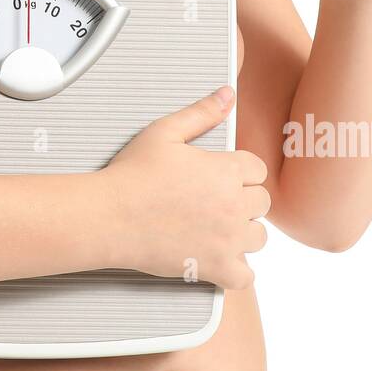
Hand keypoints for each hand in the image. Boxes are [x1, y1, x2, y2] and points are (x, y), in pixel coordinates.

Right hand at [99, 87, 268, 289]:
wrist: (109, 216)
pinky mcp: (214, 268)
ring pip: (259, 237)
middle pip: (262, 202)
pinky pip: (246, 276)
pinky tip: (220, 258)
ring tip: (218, 227)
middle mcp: (233, 206)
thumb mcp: (165, 132)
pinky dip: (237, 270)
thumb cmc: (132, 173)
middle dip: (243, 199)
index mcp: (226, 171)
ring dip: (244, 232)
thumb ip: (202, 113)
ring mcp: (227, 240)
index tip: (219, 176)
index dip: (239, 170)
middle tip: (214, 200)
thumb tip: (229, 94)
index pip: (257, 169)